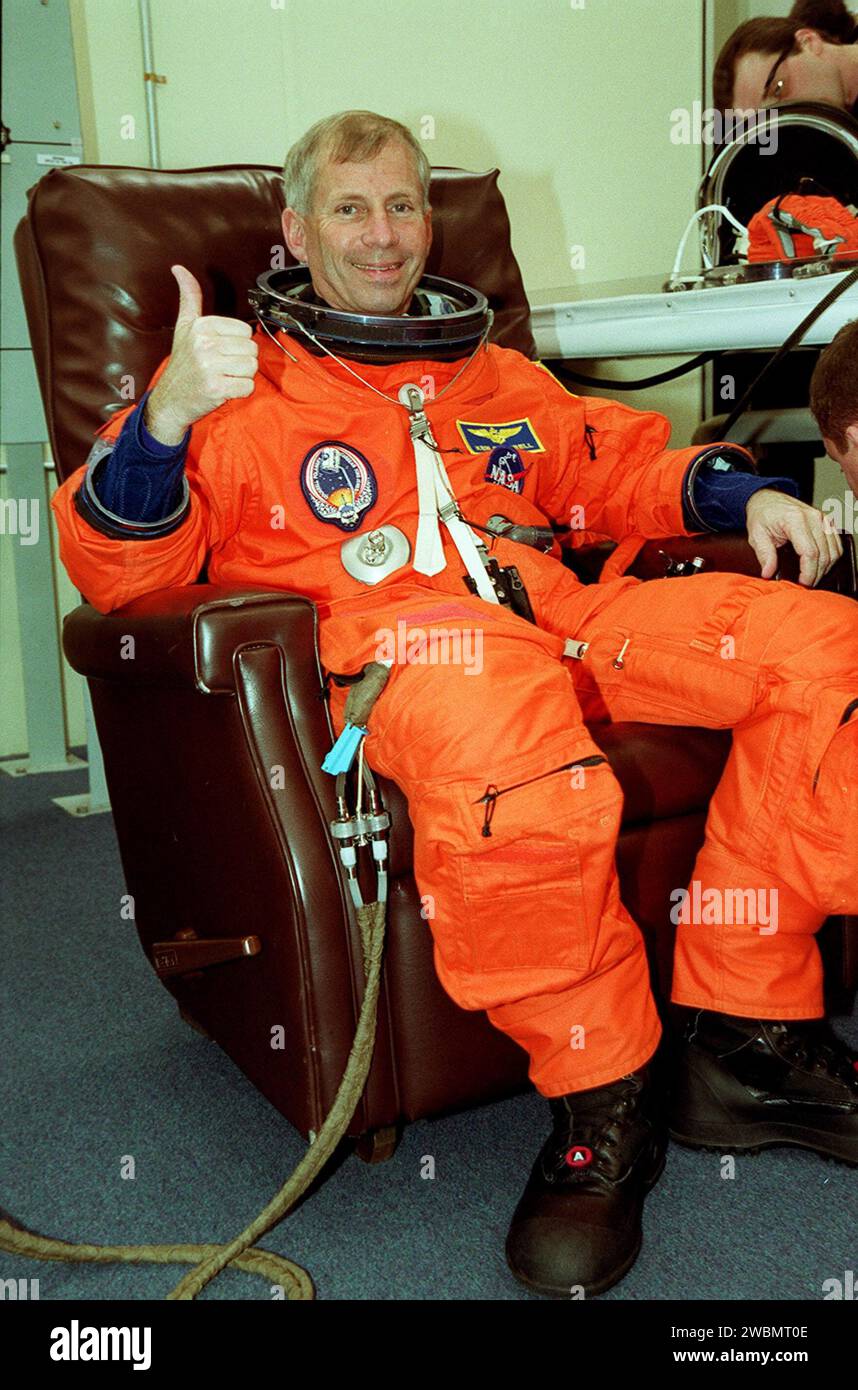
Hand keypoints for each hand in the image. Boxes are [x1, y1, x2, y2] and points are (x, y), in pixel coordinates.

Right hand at [143, 265, 258, 444]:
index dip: (237, 345)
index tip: (219, 352)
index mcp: (201, 326)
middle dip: (241, 361)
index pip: (246, 332)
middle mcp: (205, 343)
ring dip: (242, 377)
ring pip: (252, 368)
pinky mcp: (216, 388)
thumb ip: (189, 297)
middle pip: (252, 349)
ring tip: (223, 377)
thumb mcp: (184, 327)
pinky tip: (224, 390)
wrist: (171, 400)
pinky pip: (248, 387)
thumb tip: (179, 268)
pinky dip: (239, 392)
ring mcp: (210, 366)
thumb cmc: (182, 364)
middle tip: (222, 368)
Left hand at [745, 488, 842, 587]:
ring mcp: (822, 518)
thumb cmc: (762, 515)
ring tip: (811, 577)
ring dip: (825, 568)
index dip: (808, 572)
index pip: (810, 552)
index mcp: (795, 520)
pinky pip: (836, 544)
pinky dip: (831, 558)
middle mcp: (813, 517)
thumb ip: (764, 554)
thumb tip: (768, 573)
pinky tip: (819, 566)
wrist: (767, 499)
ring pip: (834, 551)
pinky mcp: (827, 521)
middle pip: (824, 554)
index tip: (802, 584)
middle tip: (805, 585)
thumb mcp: (756, 535)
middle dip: (816, 574)